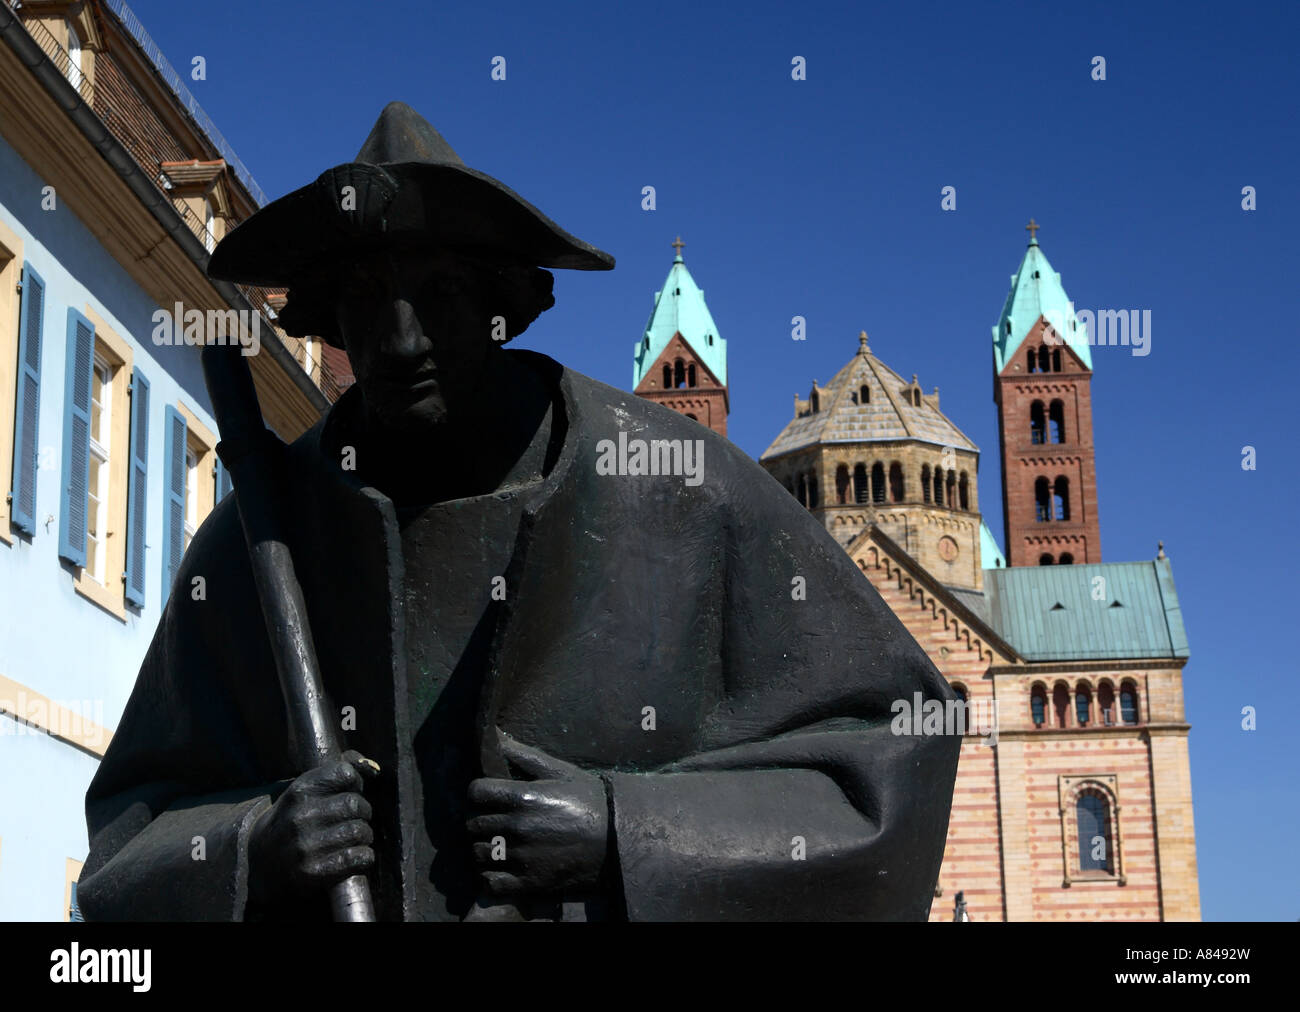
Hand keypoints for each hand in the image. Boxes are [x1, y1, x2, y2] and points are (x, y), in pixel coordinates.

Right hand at [248, 750, 377, 907]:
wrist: (260, 861)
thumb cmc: (293, 819)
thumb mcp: (305, 790)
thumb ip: (339, 769)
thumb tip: (372, 767)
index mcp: (299, 791)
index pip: (345, 773)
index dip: (355, 782)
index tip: (350, 791)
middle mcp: (301, 817)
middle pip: (356, 805)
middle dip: (363, 811)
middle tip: (355, 819)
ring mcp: (306, 846)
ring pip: (360, 832)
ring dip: (364, 835)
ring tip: (353, 837)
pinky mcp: (313, 871)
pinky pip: (358, 858)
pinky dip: (364, 856)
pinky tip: (354, 855)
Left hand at [467, 733, 609, 897]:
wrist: (617, 839)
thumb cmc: (589, 801)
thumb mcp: (560, 772)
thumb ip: (524, 755)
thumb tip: (496, 736)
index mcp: (523, 797)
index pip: (476, 792)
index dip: (479, 792)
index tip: (488, 796)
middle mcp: (517, 827)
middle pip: (473, 824)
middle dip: (480, 819)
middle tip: (494, 820)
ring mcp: (521, 856)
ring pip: (478, 853)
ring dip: (484, 848)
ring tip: (498, 843)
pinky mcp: (528, 881)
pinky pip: (491, 881)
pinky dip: (491, 875)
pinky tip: (503, 867)